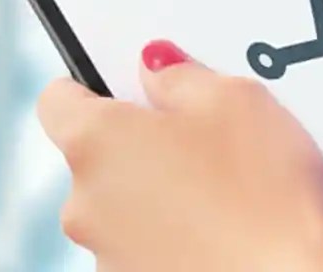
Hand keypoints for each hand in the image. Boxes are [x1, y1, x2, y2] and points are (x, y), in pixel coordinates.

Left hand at [37, 41, 322, 271]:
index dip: (94, 85)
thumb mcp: (236, 101)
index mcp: (95, 142)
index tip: (131, 84)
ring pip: (125, 206)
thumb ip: (181, 75)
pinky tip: (226, 230)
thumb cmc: (264, 198)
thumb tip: (156, 70)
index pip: (57, 99)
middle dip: (145, 143)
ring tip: (229, 190)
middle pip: (97, 157)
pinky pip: (147, 247)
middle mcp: (84, 203)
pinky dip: (177, 235)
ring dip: (162, 194)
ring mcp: (106, 256)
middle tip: (205, 136)